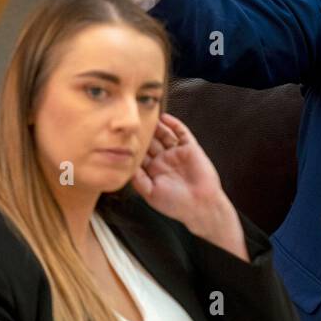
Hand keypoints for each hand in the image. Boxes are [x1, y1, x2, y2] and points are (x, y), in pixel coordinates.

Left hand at [133, 114, 246, 259]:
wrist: (201, 204)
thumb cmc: (175, 203)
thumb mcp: (150, 193)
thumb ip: (138, 179)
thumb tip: (125, 164)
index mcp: (153, 171)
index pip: (140, 153)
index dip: (131, 145)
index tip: (119, 136)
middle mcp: (164, 159)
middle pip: (151, 141)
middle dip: (143, 132)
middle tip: (132, 121)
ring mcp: (177, 153)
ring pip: (164, 134)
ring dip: (156, 126)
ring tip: (146, 115)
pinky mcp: (191, 148)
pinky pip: (181, 132)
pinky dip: (174, 124)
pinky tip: (164, 117)